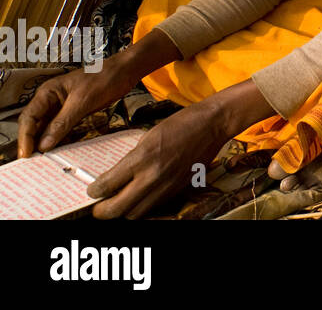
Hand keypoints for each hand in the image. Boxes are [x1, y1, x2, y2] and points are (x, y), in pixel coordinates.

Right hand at [17, 62, 134, 157]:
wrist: (125, 70)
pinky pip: (62, 129)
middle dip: (32, 143)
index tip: (26, 155)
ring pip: (48, 129)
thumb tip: (44, 145)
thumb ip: (63, 122)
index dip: (25, 137)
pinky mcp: (74, 112)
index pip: (29, 118)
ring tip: (44, 161)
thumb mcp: (83, 101)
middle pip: (35, 125)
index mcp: (48, 92)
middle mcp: (51, 100)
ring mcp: (62, 107)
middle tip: (32, 162)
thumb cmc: (105, 77)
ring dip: (45, 143)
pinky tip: (60, 151)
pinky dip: (60, 139)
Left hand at [87, 100, 230, 218]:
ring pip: (135, 214)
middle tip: (98, 206)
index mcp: (142, 158)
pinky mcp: (177, 190)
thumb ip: (130, 160)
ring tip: (117, 204)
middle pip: (118, 210)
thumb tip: (113, 178)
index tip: (91, 190)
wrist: (212, 125)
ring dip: (123, 212)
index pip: (106, 186)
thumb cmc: (181, 124)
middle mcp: (153, 176)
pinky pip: (153, 207)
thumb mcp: (147, 137)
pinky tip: (138, 198)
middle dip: (102, 211)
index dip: (93, 192)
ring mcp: (166, 186)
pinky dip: (141, 207)